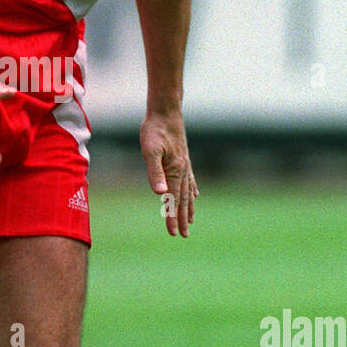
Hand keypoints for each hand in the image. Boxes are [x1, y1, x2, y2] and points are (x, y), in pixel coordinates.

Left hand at [140, 107, 197, 236]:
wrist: (165, 112)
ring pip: (188, 192)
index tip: (173, 233)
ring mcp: (185, 165)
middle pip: (183, 200)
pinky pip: (190, 180)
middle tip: (184, 235)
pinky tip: (196, 195)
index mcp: (175, 171)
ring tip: (191, 221)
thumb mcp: (150, 150)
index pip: (172, 200)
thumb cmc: (154, 130)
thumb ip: (154, 172)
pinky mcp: (183, 159)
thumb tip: (159, 192)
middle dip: (182, 218)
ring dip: (189, 208)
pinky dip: (193, 191)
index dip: (172, 217)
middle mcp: (183, 170)